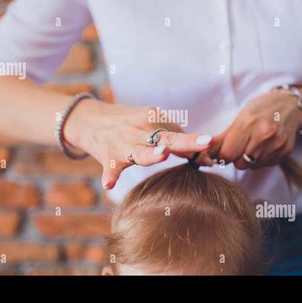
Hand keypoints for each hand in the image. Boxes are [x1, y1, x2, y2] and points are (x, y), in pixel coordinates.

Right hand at [64, 99, 214, 188]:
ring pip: (140, 152)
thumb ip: (173, 137)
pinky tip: (109, 184)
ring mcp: (123, 144)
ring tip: (162, 154)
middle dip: (185, 143)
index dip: (197, 144)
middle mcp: (139, 130)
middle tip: (204, 144)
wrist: (89, 120)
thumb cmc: (129, 125)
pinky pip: (110, 169)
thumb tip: (204, 156)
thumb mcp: (150, 122)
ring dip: (151, 154)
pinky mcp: (107, 156)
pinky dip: (110, 176)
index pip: (178, 134)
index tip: (213, 151)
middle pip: (165, 139)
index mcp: (152, 118)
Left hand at [214, 88, 301, 168]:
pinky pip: (265, 165)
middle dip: (236, 158)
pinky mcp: (285, 151)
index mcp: (248, 123)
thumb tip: (204, 149)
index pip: (227, 154)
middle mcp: (264, 134)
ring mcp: (276, 144)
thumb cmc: (261, 109)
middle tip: (240, 146)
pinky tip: (264, 146)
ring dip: (249, 159)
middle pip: (240, 163)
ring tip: (253, 145)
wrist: (290, 105)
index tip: (224, 150)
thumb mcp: (240, 117)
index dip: (223, 155)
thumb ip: (223, 136)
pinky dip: (261, 159)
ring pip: (252, 166)